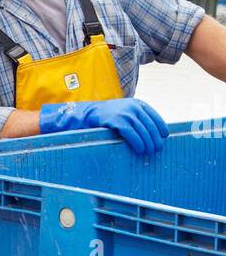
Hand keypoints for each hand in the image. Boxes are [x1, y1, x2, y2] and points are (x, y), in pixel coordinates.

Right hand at [40, 99, 169, 154]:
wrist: (90, 114)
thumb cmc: (110, 117)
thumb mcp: (125, 112)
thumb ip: (137, 118)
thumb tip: (152, 133)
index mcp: (137, 104)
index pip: (154, 116)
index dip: (161, 126)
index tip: (165, 136)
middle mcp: (133, 107)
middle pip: (149, 125)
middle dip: (155, 138)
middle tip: (158, 149)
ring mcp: (125, 113)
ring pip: (142, 130)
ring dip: (148, 143)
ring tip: (150, 151)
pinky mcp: (117, 121)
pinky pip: (132, 134)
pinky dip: (138, 142)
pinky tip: (140, 149)